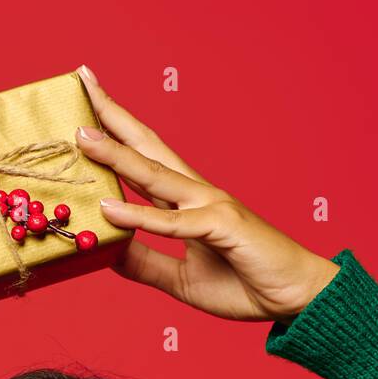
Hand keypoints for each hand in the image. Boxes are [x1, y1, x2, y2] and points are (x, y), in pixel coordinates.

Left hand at [74, 65, 339, 321]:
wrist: (295, 297)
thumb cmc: (245, 282)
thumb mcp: (180, 278)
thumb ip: (145, 263)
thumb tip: (107, 252)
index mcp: (187, 202)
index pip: (144, 158)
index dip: (116, 130)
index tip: (88, 98)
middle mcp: (197, 194)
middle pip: (147, 147)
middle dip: (114, 115)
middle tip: (82, 81)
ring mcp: (211, 206)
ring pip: (156, 176)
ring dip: (117, 155)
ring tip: (83, 137)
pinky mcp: (222, 228)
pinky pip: (174, 223)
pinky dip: (141, 217)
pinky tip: (109, 209)